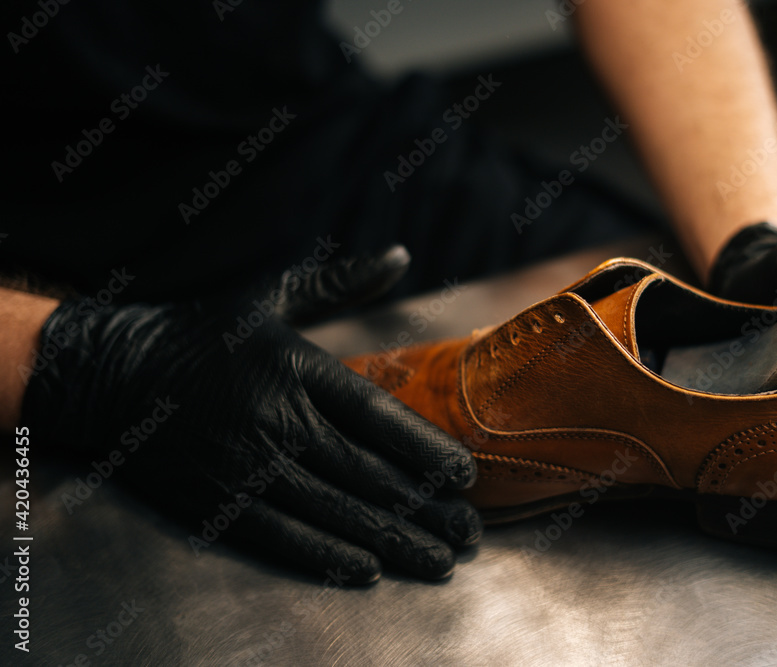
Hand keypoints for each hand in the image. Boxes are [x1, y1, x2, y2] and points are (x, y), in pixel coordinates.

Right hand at [20, 246, 481, 582]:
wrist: (111, 372)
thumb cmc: (203, 331)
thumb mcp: (272, 294)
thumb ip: (341, 283)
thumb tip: (399, 255)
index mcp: (296, 367)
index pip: (377, 415)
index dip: (426, 449)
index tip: (465, 475)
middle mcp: (277, 419)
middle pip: (367, 472)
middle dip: (425, 507)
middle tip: (468, 531)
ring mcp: (245, 464)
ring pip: (335, 511)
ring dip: (392, 540)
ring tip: (438, 560)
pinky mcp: (216, 499)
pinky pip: (281, 536)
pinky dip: (327, 555)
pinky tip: (367, 569)